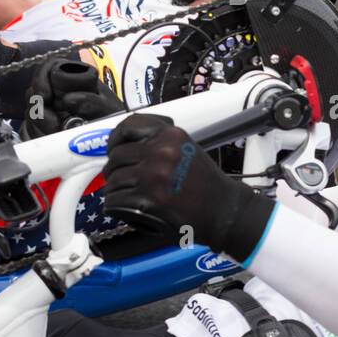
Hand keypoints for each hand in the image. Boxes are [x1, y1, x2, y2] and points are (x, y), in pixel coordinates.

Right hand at [21, 59, 123, 139]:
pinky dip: (36, 134)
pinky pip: (29, 128)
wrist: (112, 137)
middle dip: (39, 110)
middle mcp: (57, 91)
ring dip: (39, 125)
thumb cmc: (112, 118)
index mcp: (72, 79)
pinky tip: (48, 139)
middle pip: (34, 93)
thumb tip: (69, 100)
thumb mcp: (108, 108)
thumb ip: (92, 102)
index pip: (47, 69)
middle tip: (53, 124)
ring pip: (30, 112)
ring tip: (56, 133)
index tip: (45, 96)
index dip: (41, 80)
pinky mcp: (41, 125)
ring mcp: (48, 108)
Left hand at [102, 113, 273, 259]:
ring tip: (128, 196)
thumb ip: (159, 143)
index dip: (115, 138)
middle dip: (114, 170)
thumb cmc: (207, 185)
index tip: (112, 147)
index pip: (129, 126)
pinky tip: (127, 208)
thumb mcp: (187, 149)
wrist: (224, 210)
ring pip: (113, 180)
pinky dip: (116, 207)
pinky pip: (115, 200)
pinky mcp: (149, 199)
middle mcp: (162, 152)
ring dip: (115, 190)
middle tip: (122, 179)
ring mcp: (154, 175)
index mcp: (172, 136)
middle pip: (117, 156)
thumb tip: (126, 145)